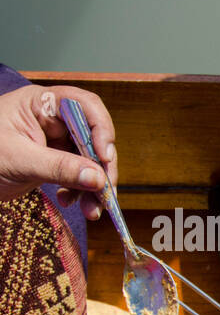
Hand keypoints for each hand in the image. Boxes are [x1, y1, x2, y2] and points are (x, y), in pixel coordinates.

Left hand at [0, 84, 117, 220]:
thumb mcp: (19, 160)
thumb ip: (59, 167)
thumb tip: (98, 179)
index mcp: (40, 104)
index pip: (84, 105)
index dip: (100, 128)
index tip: (105, 156)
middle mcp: (52, 120)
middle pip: (94, 137)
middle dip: (101, 167)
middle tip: (105, 192)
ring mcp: (55, 142)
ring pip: (91, 160)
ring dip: (95, 186)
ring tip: (92, 210)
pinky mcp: (56, 162)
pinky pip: (80, 175)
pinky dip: (82, 192)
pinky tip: (71, 203)